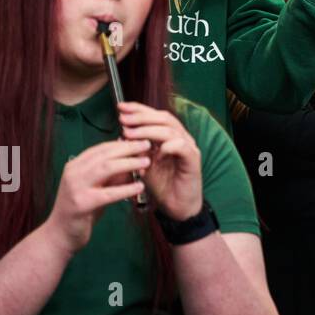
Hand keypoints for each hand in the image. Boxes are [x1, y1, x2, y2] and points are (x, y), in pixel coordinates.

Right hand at [42, 139, 150, 254]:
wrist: (60, 234)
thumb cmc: (83, 209)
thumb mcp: (98, 187)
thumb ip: (113, 174)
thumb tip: (135, 157)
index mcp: (75, 165)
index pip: (102, 148)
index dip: (123, 143)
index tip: (141, 140)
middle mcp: (73, 172)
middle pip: (105, 154)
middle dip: (128, 148)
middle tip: (148, 145)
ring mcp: (75, 187)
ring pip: (106, 168)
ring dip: (129, 163)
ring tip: (147, 163)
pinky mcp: (81, 204)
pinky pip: (108, 193)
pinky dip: (126, 189)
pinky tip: (140, 187)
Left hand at [118, 101, 202, 220]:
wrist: (177, 206)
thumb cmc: (162, 184)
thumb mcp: (144, 164)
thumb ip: (137, 149)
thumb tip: (123, 134)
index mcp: (170, 136)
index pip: (156, 116)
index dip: (140, 109)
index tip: (121, 108)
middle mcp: (182, 138)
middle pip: (164, 118)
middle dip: (142, 117)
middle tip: (124, 119)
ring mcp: (189, 148)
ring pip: (171, 130)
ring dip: (148, 131)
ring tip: (130, 134)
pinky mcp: (193, 160)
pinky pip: (181, 146)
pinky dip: (167, 146)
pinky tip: (155, 152)